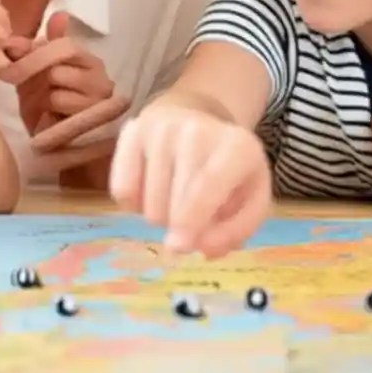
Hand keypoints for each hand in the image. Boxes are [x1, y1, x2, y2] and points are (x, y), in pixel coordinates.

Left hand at [0, 12, 130, 157]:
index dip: (35, 53)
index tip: (12, 60)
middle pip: (60, 63)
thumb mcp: (38, 72)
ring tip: (47, 107)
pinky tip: (53, 120)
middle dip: (34, 72)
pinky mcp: (94, 122)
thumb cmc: (45, 106)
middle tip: (20, 83)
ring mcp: (100, 101)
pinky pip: (60, 107)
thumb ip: (42, 46)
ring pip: (57, 86)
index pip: (64, 45)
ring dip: (44, 98)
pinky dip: (49, 114)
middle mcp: (101, 78)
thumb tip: (60, 14)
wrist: (53, 147)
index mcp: (89, 61)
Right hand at [109, 102, 271, 257]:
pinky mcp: (132, 131)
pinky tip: (149, 192)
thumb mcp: (250, 199)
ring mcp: (160, 127)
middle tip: (189, 221)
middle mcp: (196, 129)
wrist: (196, 122)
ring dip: (158, 215)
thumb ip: (235, 230)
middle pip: (174, 198)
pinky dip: (133, 205)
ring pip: (148, 199)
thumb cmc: (227, 171)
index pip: (208, 183)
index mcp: (237, 145)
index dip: (193, 219)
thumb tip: (203, 249)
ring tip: (172, 201)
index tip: (180, 247)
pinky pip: (121, 187)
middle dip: (178, 225)